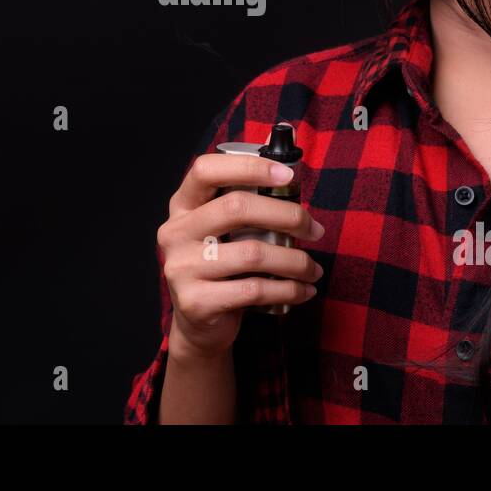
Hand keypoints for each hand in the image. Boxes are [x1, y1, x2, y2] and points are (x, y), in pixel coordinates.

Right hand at [157, 152, 324, 362]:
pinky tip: (303, 291)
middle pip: (236, 208)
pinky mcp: (196, 301)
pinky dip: (287, 289)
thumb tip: (290, 174)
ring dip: (295, 260)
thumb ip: (246, 204)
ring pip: (253, 253)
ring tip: (313, 268)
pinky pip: (254, 289)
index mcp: (183, 206)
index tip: (287, 176)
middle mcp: (175, 232)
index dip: (249, 167)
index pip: (206, 170)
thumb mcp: (223, 231)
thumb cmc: (221, 267)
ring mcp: (181, 268)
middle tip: (314, 229)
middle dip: (287, 215)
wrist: (199, 324)